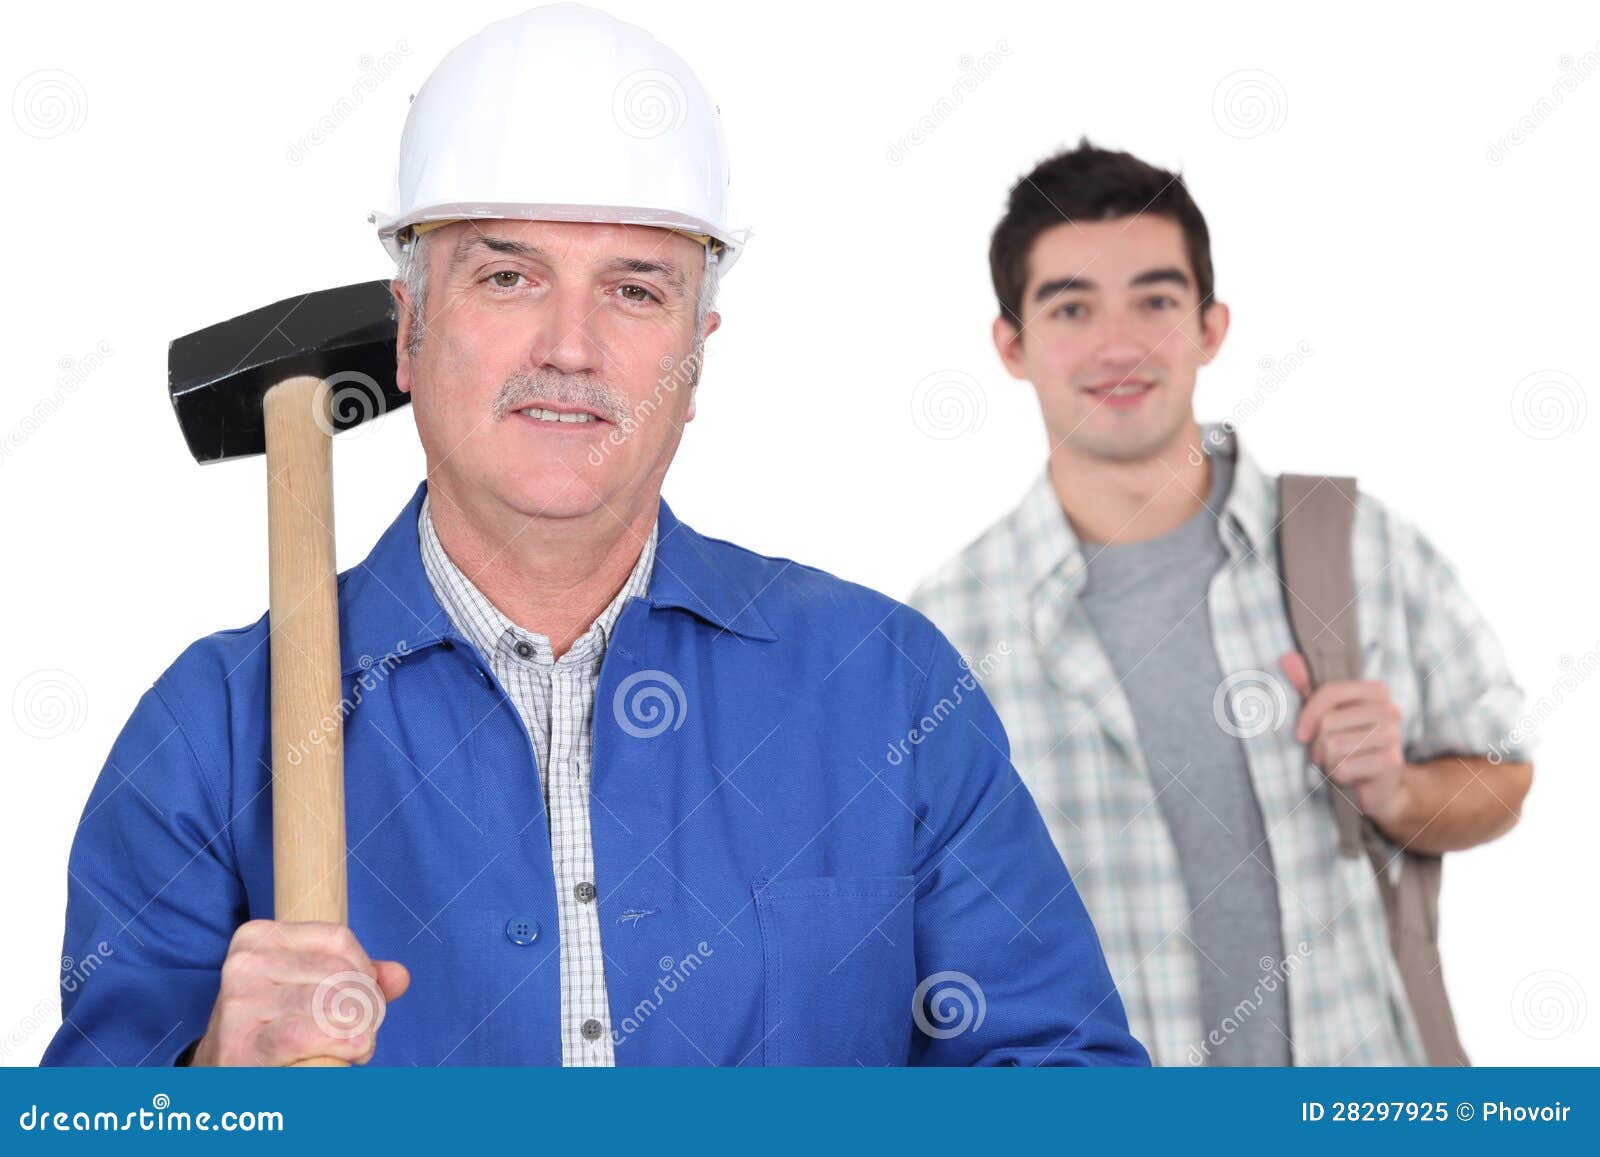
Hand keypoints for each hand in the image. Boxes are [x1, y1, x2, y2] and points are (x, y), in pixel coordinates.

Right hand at [190, 920, 409, 1066]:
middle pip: (340, 972)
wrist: (221, 1077)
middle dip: (367, 1005)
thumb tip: (399, 976)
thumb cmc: (274, 1028)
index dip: (364, 971)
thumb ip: (360, 977)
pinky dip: (341, 1045)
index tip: (360, 998)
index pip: (338, 938)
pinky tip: (349, 1054)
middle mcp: (244, 964)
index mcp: (258, 938)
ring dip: (360, 1030)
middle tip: (360, 1031)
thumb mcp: (311, 989)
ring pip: (331, 1002)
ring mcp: (238, 1004)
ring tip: (354, 1045)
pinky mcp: (240, 1046)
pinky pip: (306, 1034)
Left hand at [1280, 651, 1409, 827]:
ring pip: (1334, 746)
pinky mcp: (1391, 763)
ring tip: (1340, 762)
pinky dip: (1338, 775)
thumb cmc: (1349, 744)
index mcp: (1377, 692)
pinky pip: (1343, 768)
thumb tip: (1287, 657)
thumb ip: (1307, 686)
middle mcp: (1390, 710)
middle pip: (1329, 722)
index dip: (1309, 714)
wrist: (1380, 786)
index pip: (1331, 693)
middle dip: (1319, 744)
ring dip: (1327, 761)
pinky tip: (1352, 776)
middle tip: (1328, 753)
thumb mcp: (1327, 714)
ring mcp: (1394, 736)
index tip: (1302, 734)